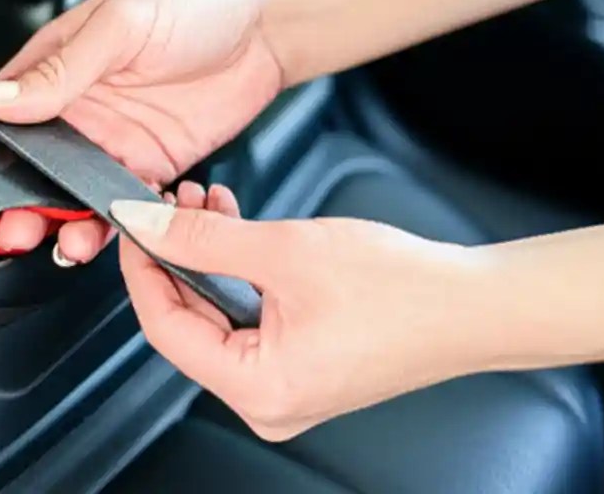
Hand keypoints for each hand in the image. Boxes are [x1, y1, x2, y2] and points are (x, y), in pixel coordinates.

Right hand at [0, 0, 281, 262]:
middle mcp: (74, 110)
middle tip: (10, 231)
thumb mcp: (120, 25)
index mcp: (52, 69)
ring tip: (60, 242)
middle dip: (3, 206)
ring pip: (64, 196)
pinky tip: (107, 234)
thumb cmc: (194, 3)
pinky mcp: (148, 166)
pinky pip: (115, 206)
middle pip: (19, 168)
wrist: (266, 25)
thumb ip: (60, 70)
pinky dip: (106, 228)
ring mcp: (110, 142)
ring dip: (55, 225)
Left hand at [112, 183, 500, 440]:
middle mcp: (266, 401)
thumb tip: (147, 227)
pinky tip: (234, 230)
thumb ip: (205, 239)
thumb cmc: (402, 290)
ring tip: (206, 205)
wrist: (472, 305)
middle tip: (171, 202)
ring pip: (217, 315)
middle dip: (177, 255)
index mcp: (258, 389)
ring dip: (207, 257)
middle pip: (188, 322)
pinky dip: (237, 274)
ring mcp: (284, 387)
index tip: (131, 222)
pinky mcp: (300, 367)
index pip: (165, 327)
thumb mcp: (285, 250)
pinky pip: (247, 319)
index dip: (141, 268)